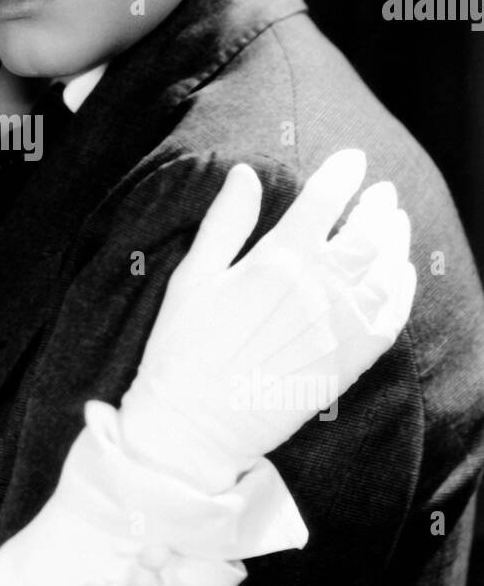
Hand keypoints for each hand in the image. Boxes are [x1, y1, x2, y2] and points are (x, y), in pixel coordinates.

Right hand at [120, 150, 415, 492]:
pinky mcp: (345, 365)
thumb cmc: (182, 349)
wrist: (194, 425)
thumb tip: (246, 174)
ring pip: (384, 273)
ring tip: (395, 225)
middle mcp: (316, 291)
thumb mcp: (191, 277)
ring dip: (394, 242)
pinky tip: (400, 276)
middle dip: (376, 206)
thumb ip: (225, 223)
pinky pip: (389, 320)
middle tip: (380, 193)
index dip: (341, 175)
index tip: (352, 159)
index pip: (322, 203)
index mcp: (276, 262)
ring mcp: (337, 329)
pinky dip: (402, 292)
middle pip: (364, 234)